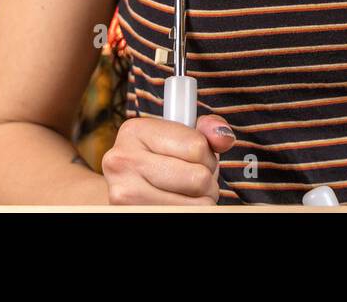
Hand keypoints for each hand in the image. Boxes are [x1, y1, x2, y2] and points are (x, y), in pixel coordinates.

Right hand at [101, 113, 236, 204]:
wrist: (128, 189)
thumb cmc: (159, 160)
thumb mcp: (179, 136)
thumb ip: (206, 130)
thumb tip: (223, 137)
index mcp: (135, 131)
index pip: (197, 146)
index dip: (206, 155)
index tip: (194, 157)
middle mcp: (123, 161)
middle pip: (198, 178)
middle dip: (206, 180)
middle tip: (191, 178)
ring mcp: (124, 194)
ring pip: (196, 204)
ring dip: (200, 201)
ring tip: (184, 192)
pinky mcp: (130, 214)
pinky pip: (184, 215)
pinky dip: (190, 211)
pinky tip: (175, 203)